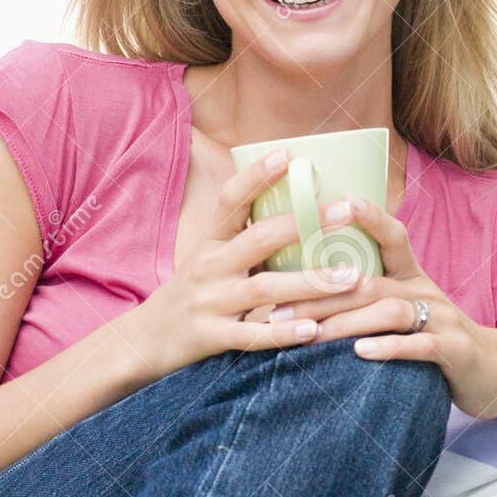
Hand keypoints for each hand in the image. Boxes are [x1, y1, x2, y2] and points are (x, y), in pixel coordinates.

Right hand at [126, 149, 366, 379]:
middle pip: (259, 239)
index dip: (256, 175)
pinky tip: (313, 330)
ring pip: (265, 289)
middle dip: (306, 223)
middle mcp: (208, 267)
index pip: (230, 199)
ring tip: (352, 277)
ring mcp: (209, 303)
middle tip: (348, 211)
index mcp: (210, 243)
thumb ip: (245, 241)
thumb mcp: (209, 260)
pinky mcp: (211, 338)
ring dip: (311, 282)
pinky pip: (252, 336)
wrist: (145, 341)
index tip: (290, 154)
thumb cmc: (192, 295)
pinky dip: (282, 332)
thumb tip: (298, 212)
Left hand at [270, 192, 496, 419]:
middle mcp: (425, 291)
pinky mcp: (453, 351)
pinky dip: (388, 348)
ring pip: (390, 311)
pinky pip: (419, 346)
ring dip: (345, 322)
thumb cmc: (437, 339)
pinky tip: (360, 353)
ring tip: (310, 334)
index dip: (368, 216)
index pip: (392, 235)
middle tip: (277, 305)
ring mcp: (443, 319)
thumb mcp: (406, 311)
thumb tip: (307, 290)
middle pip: (369, 281)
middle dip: (320, 293)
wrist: (496, 372)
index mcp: (411, 276)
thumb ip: (367, 298)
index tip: (337, 200)